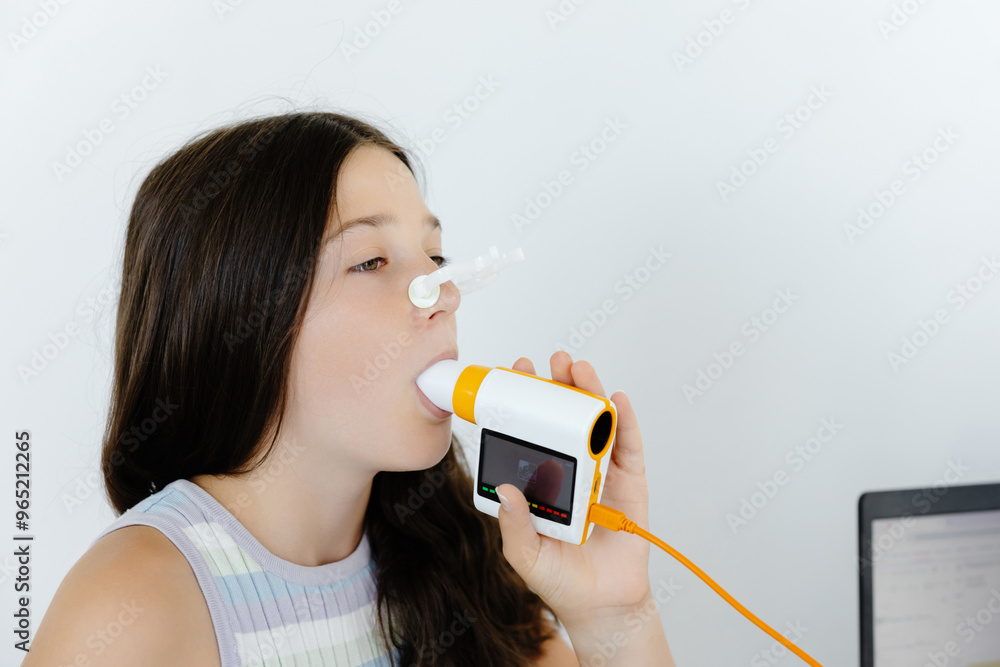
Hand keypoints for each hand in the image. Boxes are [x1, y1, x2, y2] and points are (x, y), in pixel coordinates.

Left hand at [495, 350, 654, 628]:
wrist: (602, 605)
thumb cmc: (561, 579)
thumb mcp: (525, 554)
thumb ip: (515, 525)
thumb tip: (509, 491)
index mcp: (542, 479)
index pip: (532, 432)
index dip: (526, 402)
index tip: (516, 377)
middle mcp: (570, 468)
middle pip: (566, 417)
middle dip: (560, 386)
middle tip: (552, 361)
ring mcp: (601, 473)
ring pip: (596, 424)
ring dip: (590, 392)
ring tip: (580, 369)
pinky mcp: (629, 482)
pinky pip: (628, 446)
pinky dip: (624, 420)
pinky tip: (615, 400)